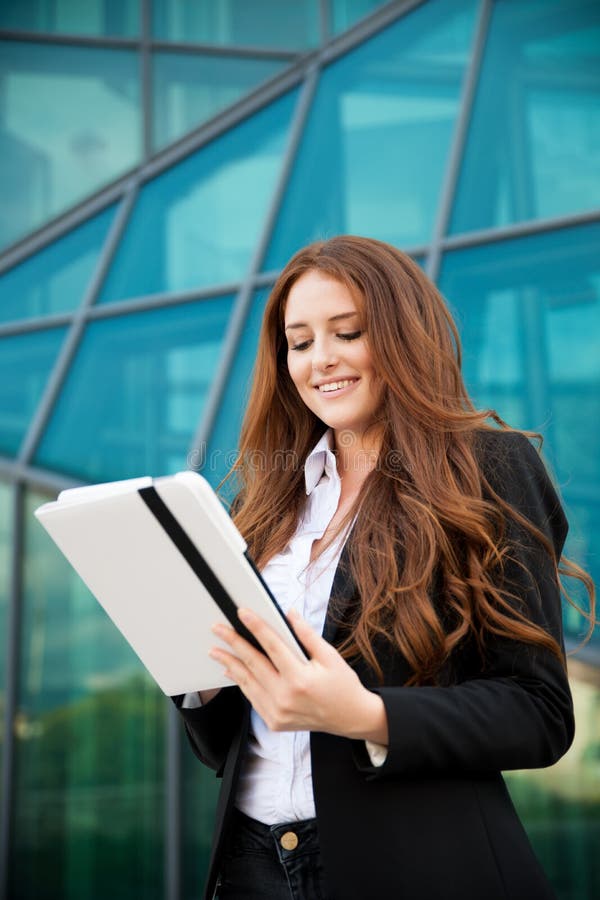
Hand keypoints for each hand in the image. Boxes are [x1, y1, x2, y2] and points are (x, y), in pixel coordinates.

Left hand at [209, 608, 387, 742]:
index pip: (272, 646)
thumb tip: (289, 613)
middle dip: (233, 643)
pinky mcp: (274, 721)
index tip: (242, 613)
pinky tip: (231, 669)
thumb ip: (307, 634)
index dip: (256, 627)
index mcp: (300, 679)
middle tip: (217, 628)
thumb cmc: (342, 685)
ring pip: (247, 682)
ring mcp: (278, 712)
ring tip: (215, 649)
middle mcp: (286, 697)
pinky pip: (252, 697)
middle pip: (253, 663)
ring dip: (229, 663)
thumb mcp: (330, 656)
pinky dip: (240, 682)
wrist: (350, 718)